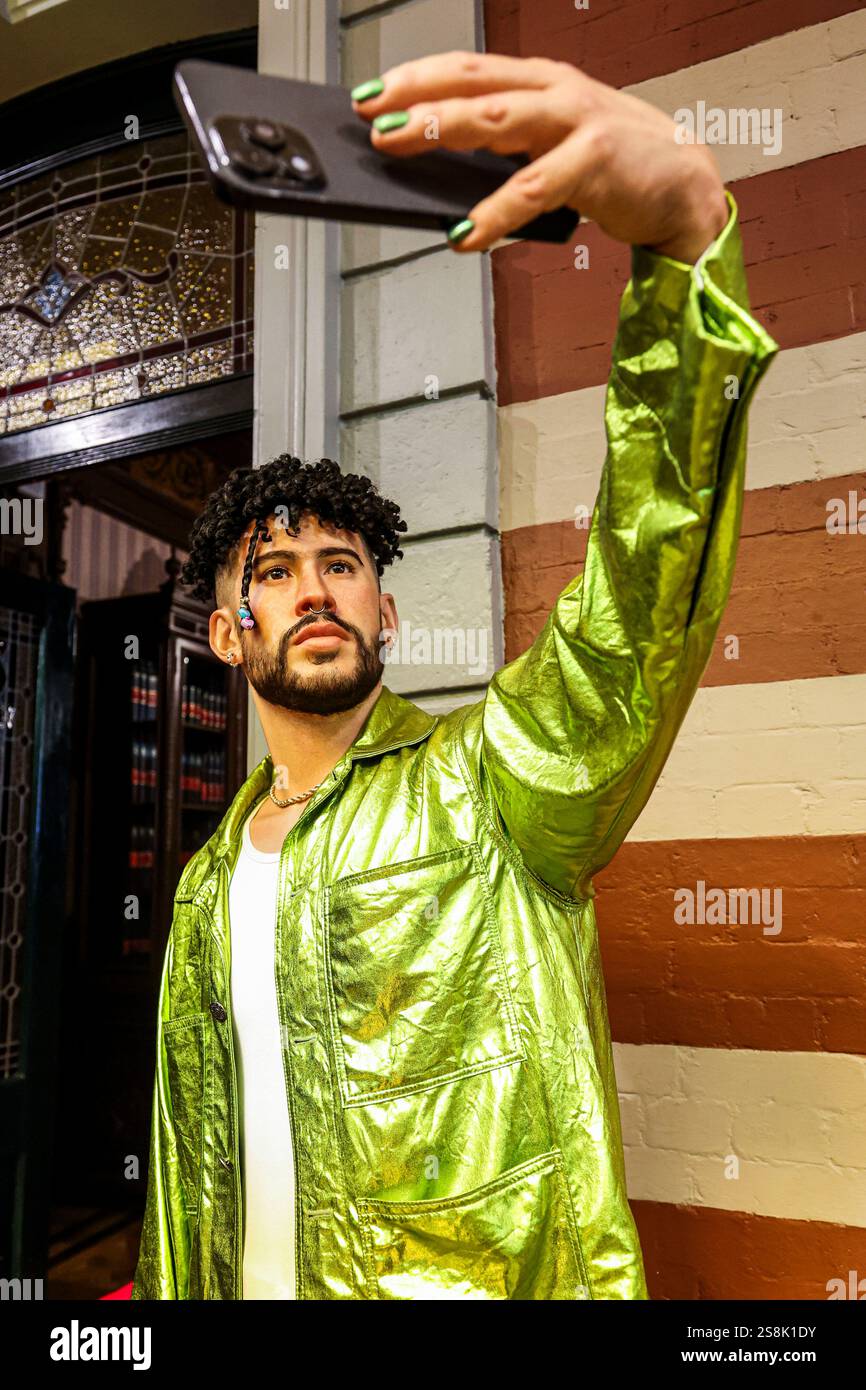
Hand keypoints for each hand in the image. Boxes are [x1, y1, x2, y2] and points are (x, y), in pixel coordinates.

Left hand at [351, 52, 727, 262]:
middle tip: (370, 115)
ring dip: (439, 128)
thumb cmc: (616, 166)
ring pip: (495, 119)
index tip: (371, 93)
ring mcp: (577, 122)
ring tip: (395, 147)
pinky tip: (463, 234)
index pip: (469, 69)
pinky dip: (492, 215)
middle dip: (415, 95)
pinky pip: (530, 191)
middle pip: (474, 83)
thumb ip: (509, 144)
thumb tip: (443, 161)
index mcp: (543, 81)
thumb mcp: (557, 142)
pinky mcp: (594, 162)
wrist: (683, 185)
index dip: (417, 76)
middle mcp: (557, 91)